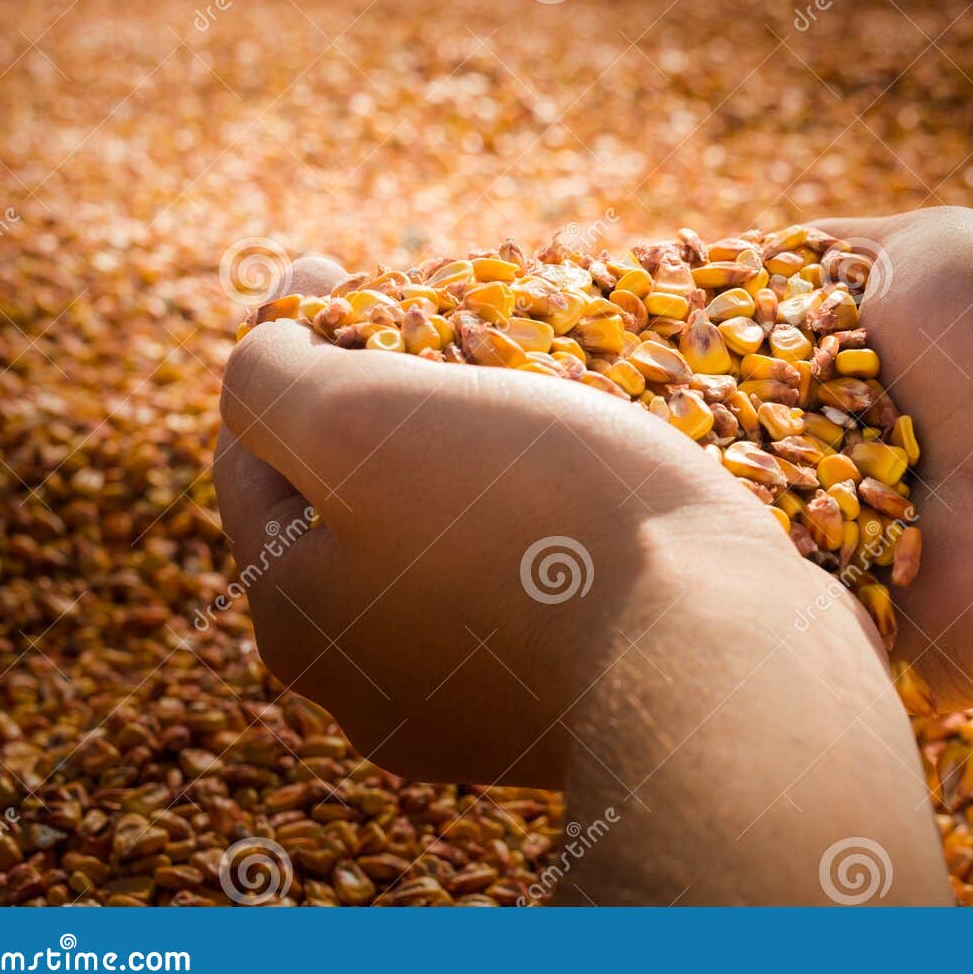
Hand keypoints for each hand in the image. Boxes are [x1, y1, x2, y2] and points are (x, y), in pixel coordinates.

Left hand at [214, 257, 803, 788]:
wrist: (719, 659)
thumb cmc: (535, 521)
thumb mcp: (360, 421)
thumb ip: (272, 380)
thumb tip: (267, 355)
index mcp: (297, 617)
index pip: (254, 455)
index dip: (288, 345)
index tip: (337, 262)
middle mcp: (369, 685)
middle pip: (351, 505)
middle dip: (384, 407)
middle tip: (438, 322)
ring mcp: (475, 711)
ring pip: (447, 545)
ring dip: (470, 462)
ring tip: (529, 381)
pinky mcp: (573, 706)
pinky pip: (529, 586)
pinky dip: (543, 521)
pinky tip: (595, 476)